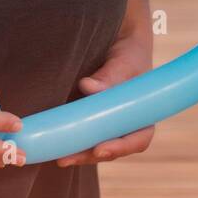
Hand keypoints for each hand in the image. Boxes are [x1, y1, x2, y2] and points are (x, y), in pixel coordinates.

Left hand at [56, 29, 154, 166]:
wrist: (119, 39)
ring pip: (94, 145)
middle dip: (88, 155)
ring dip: (77, 152)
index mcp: (143, 116)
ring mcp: (107, 122)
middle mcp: (125, 124)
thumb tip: (87, 87)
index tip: (99, 149)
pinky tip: (54, 143)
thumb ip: (110, 75)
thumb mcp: (125, 62)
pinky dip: (70, 138)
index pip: (137, 140)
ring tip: (57, 156)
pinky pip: (82, 131)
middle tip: (66, 159)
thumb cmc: (129, 53)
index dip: (119, 148)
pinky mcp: (90, 116)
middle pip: (111, 148)